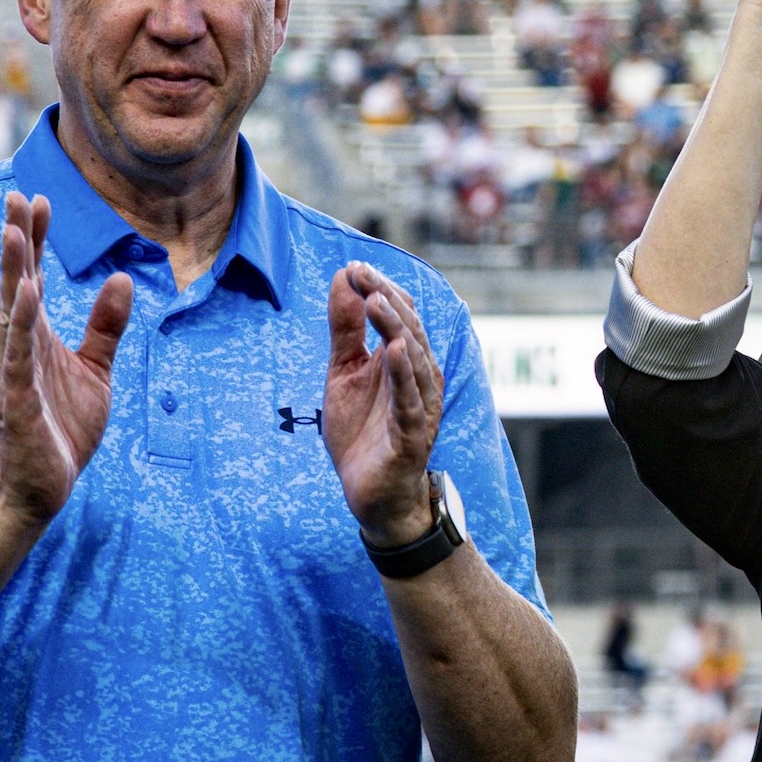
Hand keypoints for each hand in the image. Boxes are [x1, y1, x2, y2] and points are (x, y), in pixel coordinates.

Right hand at [0, 192, 130, 523]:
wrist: (43, 486)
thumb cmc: (62, 428)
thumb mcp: (96, 370)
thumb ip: (106, 326)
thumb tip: (120, 278)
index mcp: (36, 336)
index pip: (34, 277)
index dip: (37, 239)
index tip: (40, 198)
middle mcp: (19, 345)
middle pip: (16, 282)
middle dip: (18, 240)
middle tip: (17, 194)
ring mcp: (15, 369)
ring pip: (11, 310)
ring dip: (12, 271)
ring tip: (13, 230)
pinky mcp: (17, 398)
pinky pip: (19, 353)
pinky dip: (21, 322)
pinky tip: (25, 292)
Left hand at [324, 263, 444, 545]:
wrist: (372, 495)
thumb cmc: (363, 433)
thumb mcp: (344, 373)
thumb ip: (345, 330)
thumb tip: (342, 279)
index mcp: (403, 360)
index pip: (399, 314)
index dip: (379, 289)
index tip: (354, 266)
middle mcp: (418, 378)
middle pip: (408, 329)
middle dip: (385, 298)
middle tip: (362, 274)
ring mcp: (419, 406)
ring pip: (413, 359)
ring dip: (395, 328)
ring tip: (375, 300)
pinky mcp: (413, 434)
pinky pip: (410, 401)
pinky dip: (403, 374)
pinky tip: (392, 350)